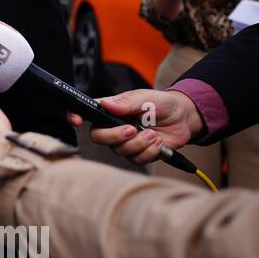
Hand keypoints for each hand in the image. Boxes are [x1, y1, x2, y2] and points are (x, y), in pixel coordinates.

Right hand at [66, 89, 202, 163]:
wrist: (183, 118)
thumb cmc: (161, 104)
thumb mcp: (145, 98)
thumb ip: (126, 103)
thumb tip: (106, 104)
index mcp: (110, 110)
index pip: (86, 112)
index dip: (75, 116)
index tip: (77, 120)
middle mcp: (113, 127)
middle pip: (98, 137)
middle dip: (115, 136)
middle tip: (132, 129)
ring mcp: (124, 142)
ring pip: (119, 150)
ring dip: (139, 143)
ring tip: (153, 133)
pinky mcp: (138, 154)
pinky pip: (136, 160)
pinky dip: (149, 151)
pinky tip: (158, 142)